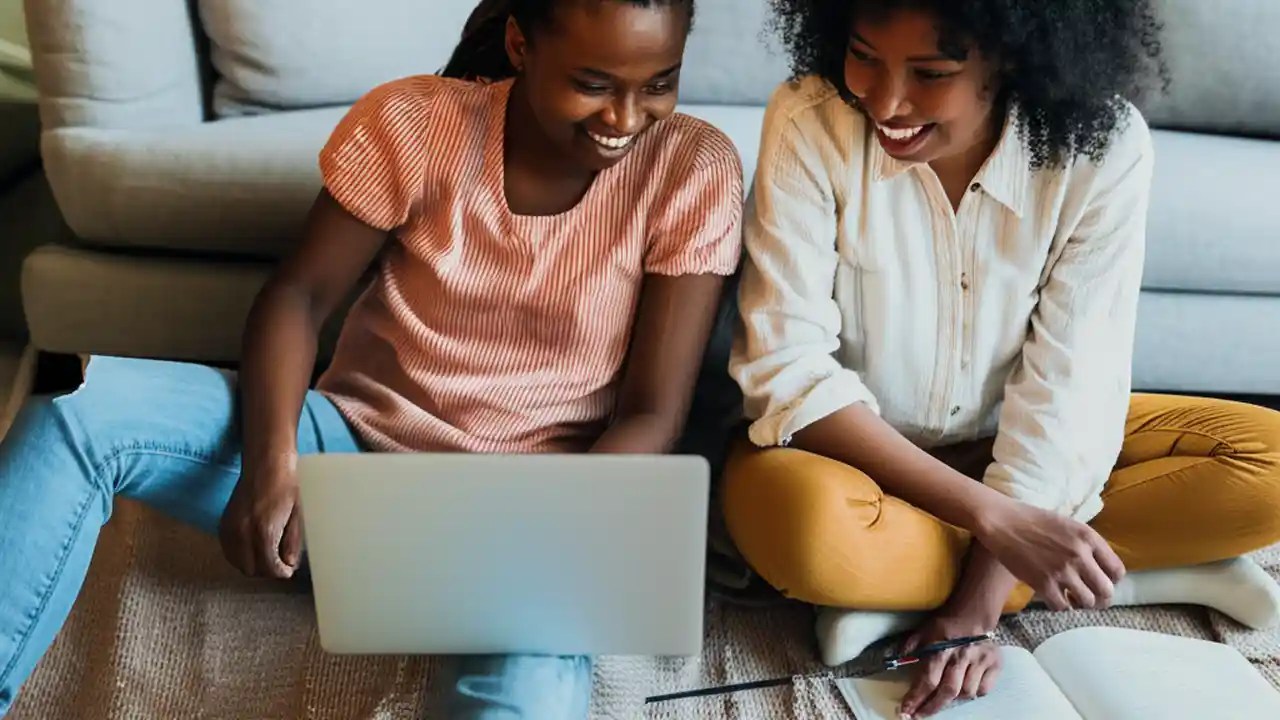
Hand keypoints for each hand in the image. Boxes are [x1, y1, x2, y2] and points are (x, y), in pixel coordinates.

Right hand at [218, 454, 302, 578]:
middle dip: (266, 570)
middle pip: (251, 570)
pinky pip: (228, 551)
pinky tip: (253, 547)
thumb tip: (289, 566)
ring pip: (237, 562)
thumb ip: (292, 544)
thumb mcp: (297, 516)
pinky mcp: (223, 524)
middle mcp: (243, 532)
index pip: (269, 568)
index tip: (288, 570)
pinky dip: (240, 554)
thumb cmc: (286, 487)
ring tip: (268, 554)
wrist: (266, 464)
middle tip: (279, 563)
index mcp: (264, 531)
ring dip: (252, 563)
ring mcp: (230, 528)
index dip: (280, 572)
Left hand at [897, 610, 1000, 718]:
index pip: (928, 680)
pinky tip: (964, 690)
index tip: (906, 711)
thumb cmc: (944, 625)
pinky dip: (974, 694)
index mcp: (941, 648)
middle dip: (931, 707)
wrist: (972, 614)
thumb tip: (894, 660)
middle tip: (919, 716)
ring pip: (966, 693)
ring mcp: (980, 661)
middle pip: (947, 691)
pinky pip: (983, 690)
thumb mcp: (922, 631)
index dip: (916, 698)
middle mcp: (961, 656)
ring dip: (952, 700)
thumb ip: (909, 647)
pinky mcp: (995, 664)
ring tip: (941, 699)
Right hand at [975, 498, 1124, 610]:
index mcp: (1088, 538)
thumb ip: (1086, 543)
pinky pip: (1062, 606)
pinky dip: (1061, 606)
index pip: (1117, 571)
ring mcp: (1062, 571)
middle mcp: (1080, 555)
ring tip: (1073, 599)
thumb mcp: (1068, 524)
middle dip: (1101, 598)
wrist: (1002, 522)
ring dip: (1081, 604)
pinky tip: (1055, 598)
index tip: (1102, 582)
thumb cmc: (1032, 519)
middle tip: (1093, 599)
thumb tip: (1098, 566)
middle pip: (1106, 590)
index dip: (1112, 581)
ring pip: (1087, 602)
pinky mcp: (1043, 583)